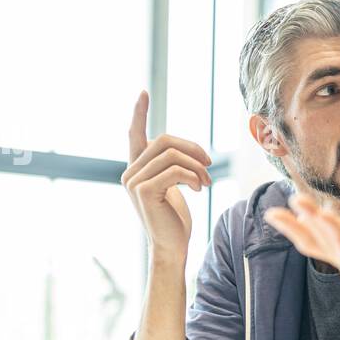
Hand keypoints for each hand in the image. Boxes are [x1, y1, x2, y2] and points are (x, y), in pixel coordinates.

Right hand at [122, 91, 211, 260]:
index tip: (143, 92)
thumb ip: (170, 167)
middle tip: (208, 165)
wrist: (171, 248)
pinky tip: (199, 190)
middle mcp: (130, 173)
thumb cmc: (174, 220)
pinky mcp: (144, 191)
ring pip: (172, 155)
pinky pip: (175, 170)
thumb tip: (181, 150)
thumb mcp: (172, 187)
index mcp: (136, 169)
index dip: (139, 113)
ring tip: (206, 182)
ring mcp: (134, 182)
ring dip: (197, 166)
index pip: (134, 135)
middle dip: (192, 149)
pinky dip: (194, 177)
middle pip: (164, 141)